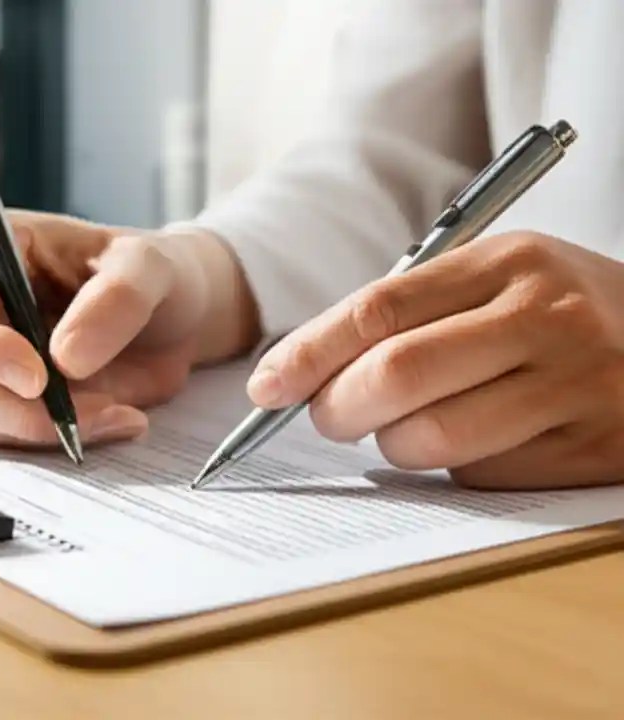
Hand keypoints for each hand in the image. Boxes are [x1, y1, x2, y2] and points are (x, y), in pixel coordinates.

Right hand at [0, 210, 258, 447]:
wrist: (178, 317)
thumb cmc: (151, 272)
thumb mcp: (150, 265)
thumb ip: (117, 298)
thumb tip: (65, 359)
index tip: (38, 376)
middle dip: (11, 406)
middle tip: (77, 411)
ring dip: (45, 428)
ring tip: (120, 411)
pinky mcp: (11, 405)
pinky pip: (16, 439)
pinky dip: (66, 439)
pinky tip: (120, 417)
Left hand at [249, 231, 623, 488]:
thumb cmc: (555, 315)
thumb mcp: (494, 283)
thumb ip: (406, 316)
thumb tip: (297, 377)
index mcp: (508, 262)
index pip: (379, 310)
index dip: (308, 353)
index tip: (266, 386)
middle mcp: (547, 317)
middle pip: (396, 374)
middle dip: (337, 407)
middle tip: (328, 416)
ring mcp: (578, 385)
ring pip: (432, 436)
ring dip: (394, 445)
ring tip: (409, 427)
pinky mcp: (594, 449)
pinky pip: (481, 474)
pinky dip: (456, 468)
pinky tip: (483, 439)